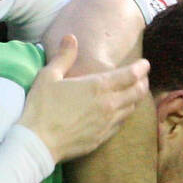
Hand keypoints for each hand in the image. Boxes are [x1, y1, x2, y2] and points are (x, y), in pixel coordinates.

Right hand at [18, 34, 148, 162]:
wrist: (38, 144)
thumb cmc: (41, 108)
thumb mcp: (48, 76)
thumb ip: (63, 56)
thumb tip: (71, 38)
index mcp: (97, 86)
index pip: (130, 75)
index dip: (141, 68)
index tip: (145, 64)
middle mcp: (108, 104)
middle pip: (137, 92)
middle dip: (142, 82)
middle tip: (142, 78)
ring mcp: (107, 123)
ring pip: (131, 109)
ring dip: (135, 99)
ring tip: (134, 93)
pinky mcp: (102, 138)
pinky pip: (120, 124)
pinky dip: (124, 115)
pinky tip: (120, 112)